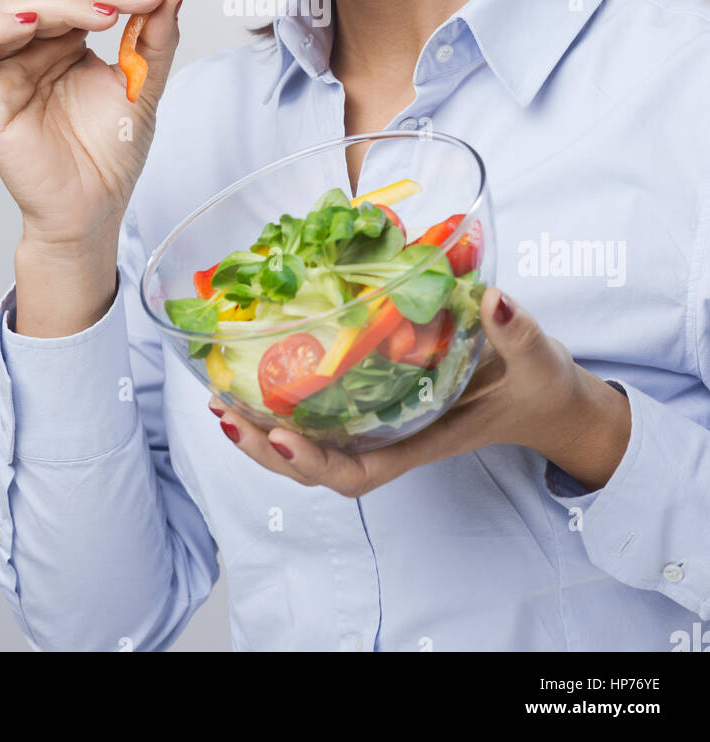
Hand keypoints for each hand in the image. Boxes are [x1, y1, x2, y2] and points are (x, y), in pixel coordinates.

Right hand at [0, 0, 181, 246]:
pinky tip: (35, 23)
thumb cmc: (112, 154)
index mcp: (69, 42)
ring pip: (18, 9)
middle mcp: (35, 48)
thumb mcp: (143, 84)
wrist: (94, 208)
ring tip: (105, 16)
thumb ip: (156, 37)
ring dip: (62, 2)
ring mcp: (8, 68)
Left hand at [209, 287, 631, 496]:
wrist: (547, 398)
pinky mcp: (380, 401)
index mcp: (425, 437)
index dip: (316, 463)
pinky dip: (286, 407)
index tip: (280, 438)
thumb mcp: (536, 357)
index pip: (360, 471)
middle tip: (224, 412)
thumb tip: (494, 297)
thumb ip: (517, 329)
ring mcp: (384, 423)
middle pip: (319, 468)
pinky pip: (324, 417)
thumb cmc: (539, 385)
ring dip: (265, 434)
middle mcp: (395, 437)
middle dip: (268, 450)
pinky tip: (255, 381)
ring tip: (222, 404)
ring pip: (314, 447)